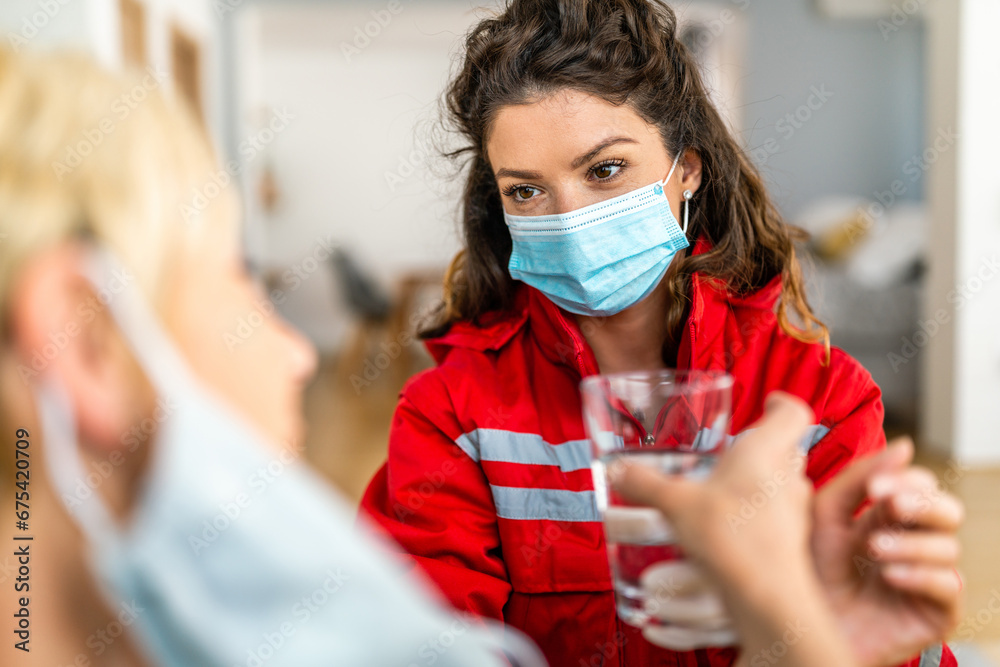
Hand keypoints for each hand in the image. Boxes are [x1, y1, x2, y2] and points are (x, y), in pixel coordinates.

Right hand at [611, 393, 855, 665]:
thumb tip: (619, 471)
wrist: (764, 599)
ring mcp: (795, 515)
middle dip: (763, 447)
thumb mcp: (675, 504)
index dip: (781, 403)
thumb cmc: (731, 539)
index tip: (768, 401)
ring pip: (784, 486)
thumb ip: (645, 484)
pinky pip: (777, 521)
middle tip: (735, 450)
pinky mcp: (791, 546)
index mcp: (767, 450)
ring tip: (725, 492)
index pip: (793, 412)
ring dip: (761, 484)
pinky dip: (757, 519)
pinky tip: (728, 533)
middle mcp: (789, 478)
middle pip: (788, 449)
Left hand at [811, 439, 963, 665]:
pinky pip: (949, 587)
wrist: (798, 625)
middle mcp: (914, 544)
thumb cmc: (809, 570)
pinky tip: (888, 575)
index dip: (904, 480)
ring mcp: (927, 578)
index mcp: (889, 518)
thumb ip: (858, 479)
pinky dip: (920, 575)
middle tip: (890, 505)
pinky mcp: (935, 613)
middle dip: (921, 504)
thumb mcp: (824, 516)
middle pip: (948, 510)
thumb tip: (905, 445)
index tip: (875, 485)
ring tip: (873, 551)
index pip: (920, 485)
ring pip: (949, 548)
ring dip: (910, 543)